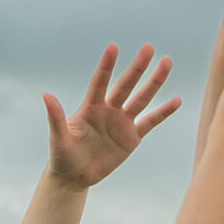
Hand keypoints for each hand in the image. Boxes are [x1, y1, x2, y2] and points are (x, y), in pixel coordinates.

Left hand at [45, 44, 181, 188]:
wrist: (75, 176)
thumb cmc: (62, 156)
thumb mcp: (58, 139)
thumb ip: (56, 118)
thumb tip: (46, 95)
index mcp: (90, 108)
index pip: (100, 82)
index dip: (106, 66)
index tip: (113, 47)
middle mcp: (108, 110)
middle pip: (125, 85)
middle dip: (137, 68)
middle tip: (149, 48)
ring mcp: (122, 122)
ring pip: (141, 99)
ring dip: (154, 82)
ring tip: (167, 63)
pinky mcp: (132, 138)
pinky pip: (150, 122)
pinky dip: (163, 112)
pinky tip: (176, 100)